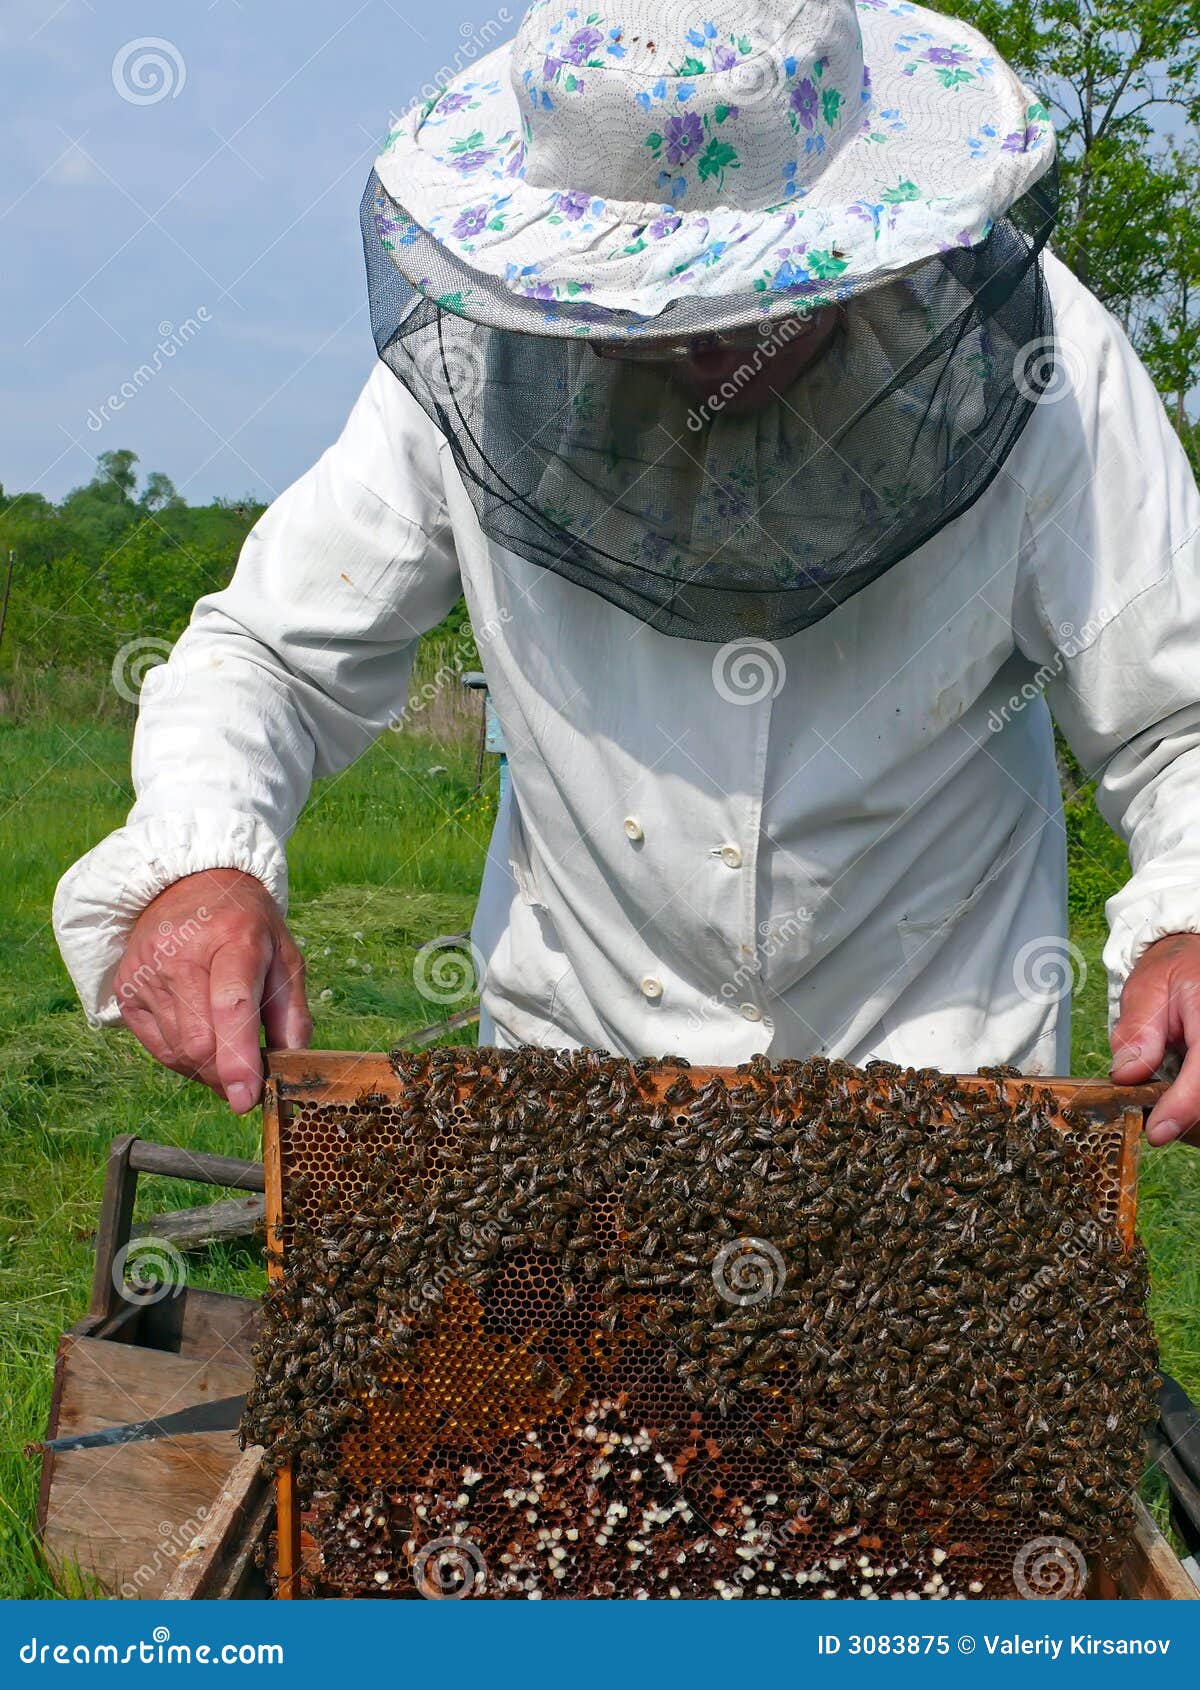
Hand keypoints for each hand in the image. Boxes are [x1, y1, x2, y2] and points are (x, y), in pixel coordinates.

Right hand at [113, 868, 310, 1112]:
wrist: (190, 886)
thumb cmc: (247, 927)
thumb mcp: (285, 956)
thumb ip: (293, 1014)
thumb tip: (290, 1067)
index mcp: (231, 938)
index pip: (231, 1006)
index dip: (239, 1059)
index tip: (247, 1097)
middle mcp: (180, 953)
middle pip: (199, 1040)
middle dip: (228, 1073)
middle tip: (249, 1078)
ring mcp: (146, 972)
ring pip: (178, 1051)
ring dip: (209, 1070)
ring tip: (229, 1053)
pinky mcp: (126, 990)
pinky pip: (158, 1048)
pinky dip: (186, 1060)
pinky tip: (202, 1042)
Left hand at [1110, 932, 1199, 1146]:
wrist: (1198, 959)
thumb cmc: (1175, 972)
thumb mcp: (1147, 989)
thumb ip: (1138, 1032)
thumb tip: (1126, 1074)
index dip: (1183, 1106)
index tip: (1157, 1131)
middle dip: (1187, 1117)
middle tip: (1155, 1123)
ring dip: (1195, 1117)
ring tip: (1167, 1112)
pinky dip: (1197, 1109)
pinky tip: (1180, 1104)